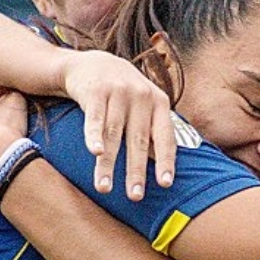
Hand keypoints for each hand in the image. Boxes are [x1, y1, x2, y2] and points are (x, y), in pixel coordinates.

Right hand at [59, 50, 175, 198]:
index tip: (164, 185)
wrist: (95, 63)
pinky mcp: (96, 90)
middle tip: (135, 197)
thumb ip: (154, 131)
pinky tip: (95, 153)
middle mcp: (142, 96)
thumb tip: (164, 169)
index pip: (165, 137)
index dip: (165, 161)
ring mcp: (119, 91)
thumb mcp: (145, 105)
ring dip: (108, 164)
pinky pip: (95, 118)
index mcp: (159, 103)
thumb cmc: (125, 94)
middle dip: (136, 171)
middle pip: (139, 140)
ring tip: (104, 188)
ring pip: (114, 134)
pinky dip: (94, 136)